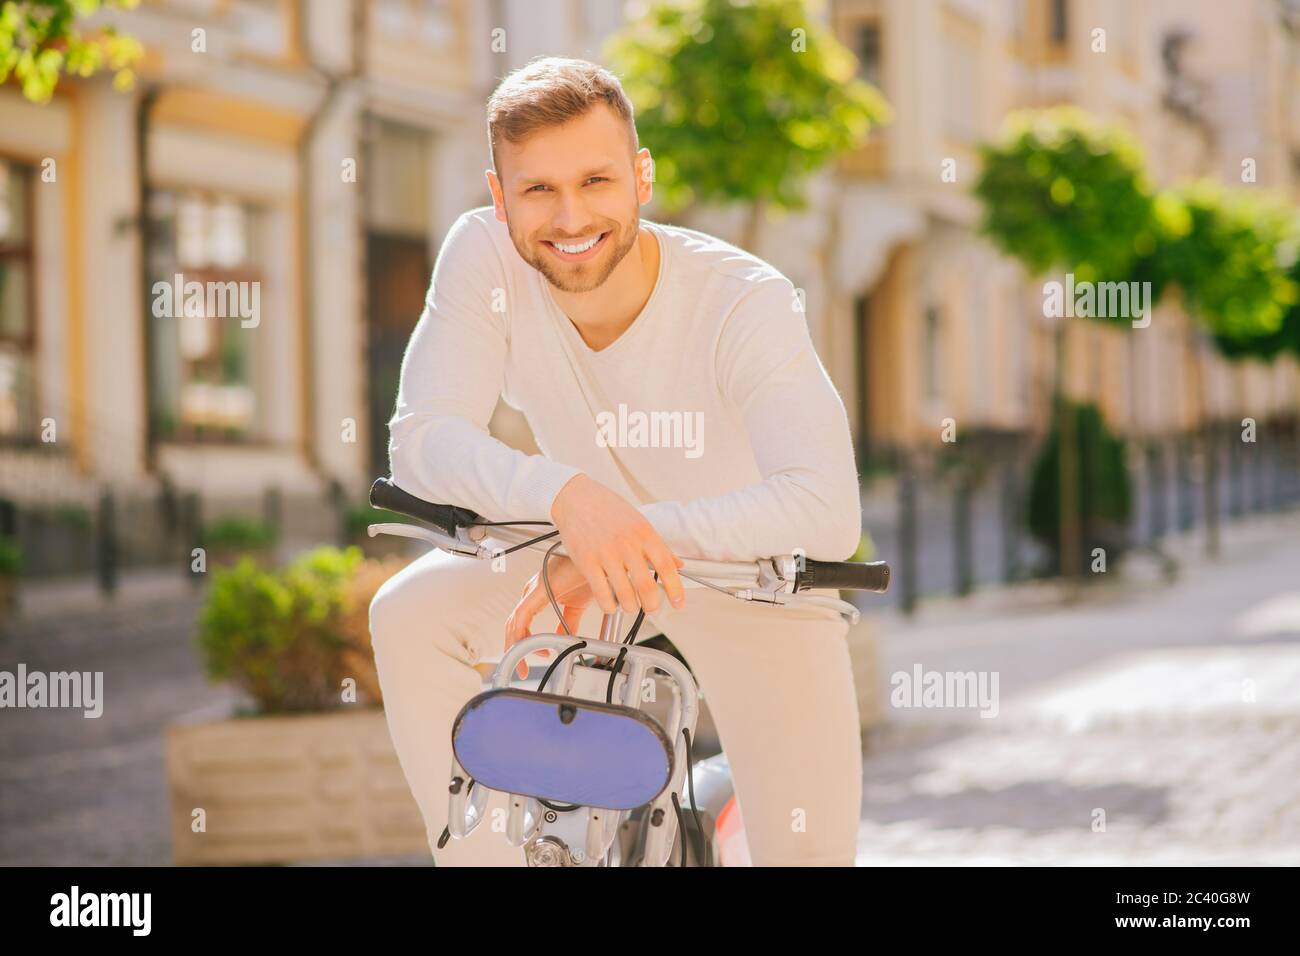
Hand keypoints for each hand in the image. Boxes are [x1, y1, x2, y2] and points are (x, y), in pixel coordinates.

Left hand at [504, 555, 591, 680]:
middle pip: (513, 624)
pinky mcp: (538, 590)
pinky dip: (522, 634)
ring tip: (524, 663)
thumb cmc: (587, 574)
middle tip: (523, 670)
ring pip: (514, 622)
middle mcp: (531, 592)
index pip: (521, 622)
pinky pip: (522, 616)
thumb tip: (566, 638)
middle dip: (514, 649)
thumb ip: (568, 622)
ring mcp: (533, 590)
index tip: (540, 656)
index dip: (524, 642)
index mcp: (538, 594)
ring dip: (516, 646)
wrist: (599, 562)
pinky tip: (531, 647)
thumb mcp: (577, 605)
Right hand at [548, 474, 686, 616]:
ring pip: (625, 595)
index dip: (675, 589)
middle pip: (646, 586)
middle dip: (652, 605)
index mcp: (644, 533)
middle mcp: (627, 544)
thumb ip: (658, 545)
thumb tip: (678, 564)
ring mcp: (606, 554)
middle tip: (652, 608)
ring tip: (630, 605)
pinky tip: (611, 604)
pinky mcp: (587, 562)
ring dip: (631, 607)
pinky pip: (602, 594)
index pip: (666, 566)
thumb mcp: (639, 522)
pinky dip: (610, 606)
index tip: (678, 603)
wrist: (576, 498)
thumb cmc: (609, 509)